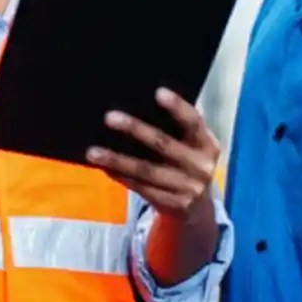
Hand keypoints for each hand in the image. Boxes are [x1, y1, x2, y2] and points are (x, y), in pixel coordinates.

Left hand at [86, 87, 220, 217]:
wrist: (199, 210)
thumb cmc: (187, 164)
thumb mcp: (193, 147)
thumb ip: (179, 128)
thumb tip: (143, 102)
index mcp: (208, 145)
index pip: (194, 122)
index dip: (178, 107)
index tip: (157, 92)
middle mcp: (202, 167)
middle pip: (164, 145)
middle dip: (136, 129)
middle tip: (109, 117)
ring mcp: (189, 189)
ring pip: (147, 171)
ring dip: (118, 160)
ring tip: (93, 152)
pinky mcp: (174, 206)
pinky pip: (142, 188)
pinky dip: (121, 177)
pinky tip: (105, 168)